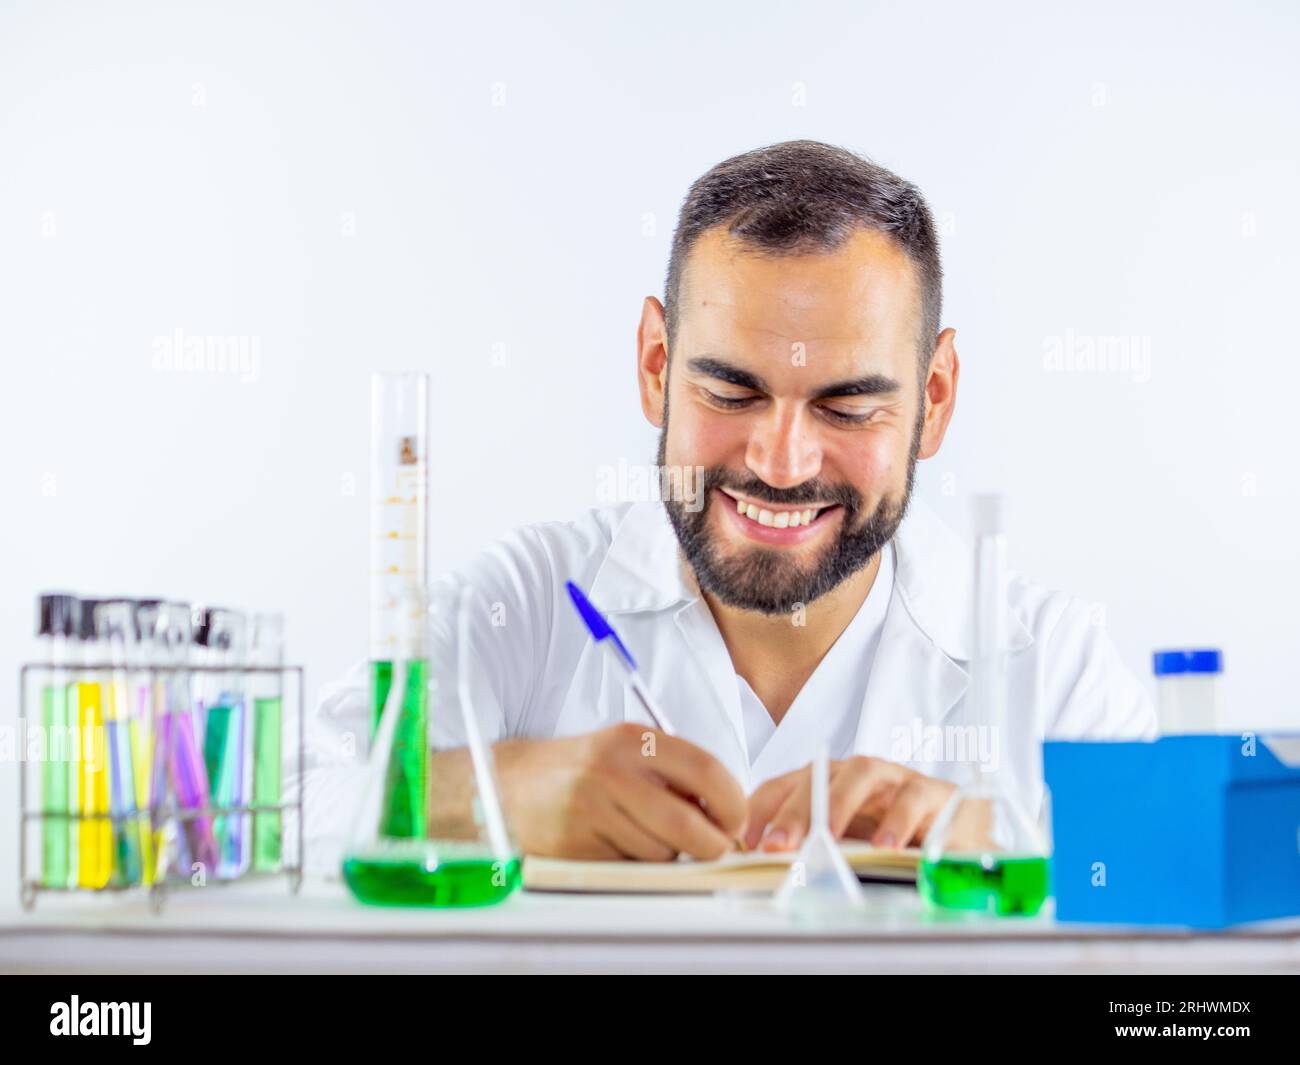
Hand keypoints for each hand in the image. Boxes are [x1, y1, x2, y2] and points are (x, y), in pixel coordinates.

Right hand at [494, 723, 746, 860]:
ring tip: (647, 836)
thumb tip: (728, 810)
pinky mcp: (576, 843)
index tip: (735, 820)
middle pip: (687, 823)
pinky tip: (618, 843)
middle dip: (711, 844)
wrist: (511, 784)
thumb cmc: (581, 770)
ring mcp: (592, 808)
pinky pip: (630, 866)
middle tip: (714, 847)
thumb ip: (674, 771)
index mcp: (633, 739)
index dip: (732, 803)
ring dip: (668, 855)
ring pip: (660, 852)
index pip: (706, 770)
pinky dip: (637, 864)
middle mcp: (612, 770)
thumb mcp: (626, 750)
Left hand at [744, 756, 955, 851]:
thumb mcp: (847, 841)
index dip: (762, 808)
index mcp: (828, 781)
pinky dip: (897, 821)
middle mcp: (857, 773)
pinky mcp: (932, 791)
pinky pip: (912, 798)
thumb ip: (815, 847)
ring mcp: (894, 777)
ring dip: (839, 804)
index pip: (784, 783)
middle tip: (777, 846)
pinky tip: (886, 846)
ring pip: (861, 773)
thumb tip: (769, 867)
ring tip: (826, 841)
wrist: (960, 834)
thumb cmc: (894, 834)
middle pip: (817, 776)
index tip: (745, 840)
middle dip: (793, 811)